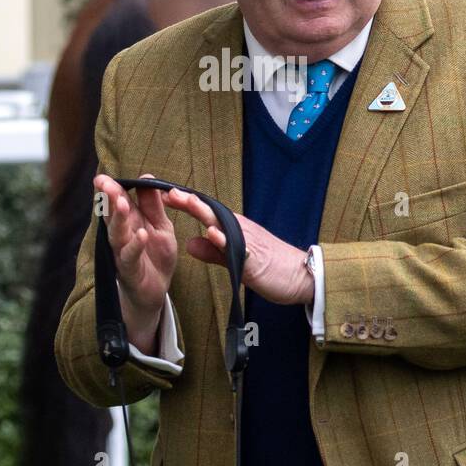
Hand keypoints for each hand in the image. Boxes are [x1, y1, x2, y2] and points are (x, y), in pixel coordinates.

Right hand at [94, 173, 177, 337]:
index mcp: (128, 221)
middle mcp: (121, 235)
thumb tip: (147, 176)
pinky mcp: (130, 270)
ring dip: (119, 219)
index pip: (116, 201)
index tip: (102, 177)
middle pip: (112, 215)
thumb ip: (153, 204)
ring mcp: (123, 253)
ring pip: (117, 234)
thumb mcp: (160, 224)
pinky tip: (141, 235)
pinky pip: (130, 257)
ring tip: (123, 204)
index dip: (110, 189)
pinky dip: (135, 246)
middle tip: (105, 184)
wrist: (156, 289)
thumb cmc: (155, 254)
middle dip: (110, 199)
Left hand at [161, 189, 314, 305]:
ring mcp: (247, 242)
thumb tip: (190, 243)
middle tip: (167, 190)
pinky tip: (211, 234)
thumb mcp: (235, 258)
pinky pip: (238, 247)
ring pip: (222, 223)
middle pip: (211, 211)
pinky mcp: (254, 258)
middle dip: (189, 201)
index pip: (206, 213)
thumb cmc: (270, 267)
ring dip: (203, 211)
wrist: (302, 276)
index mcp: (233, 229)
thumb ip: (213, 252)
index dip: (186, 204)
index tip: (164, 194)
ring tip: (185, 200)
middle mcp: (239, 230)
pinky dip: (224, 240)